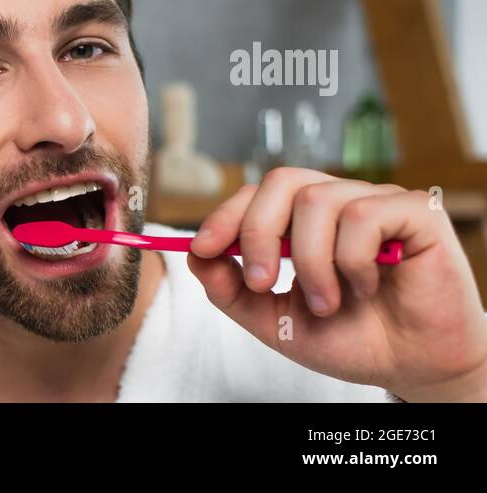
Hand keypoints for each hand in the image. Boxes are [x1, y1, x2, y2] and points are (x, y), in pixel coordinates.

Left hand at [187, 167, 486, 401]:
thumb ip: (231, 289)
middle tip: (264, 284)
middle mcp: (339, 202)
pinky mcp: (416, 212)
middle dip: (257, 232)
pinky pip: (365, 215)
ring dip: (312, 262)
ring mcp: (378, 202)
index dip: (225, 215)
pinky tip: (365, 287)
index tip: (203, 248)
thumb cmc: (348, 338)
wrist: (409, 367)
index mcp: (303, 222)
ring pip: (319, 200)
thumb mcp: (273, 320)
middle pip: (282, 181)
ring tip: (327, 303)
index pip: (257, 194)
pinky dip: (352, 259)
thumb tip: (194, 254)